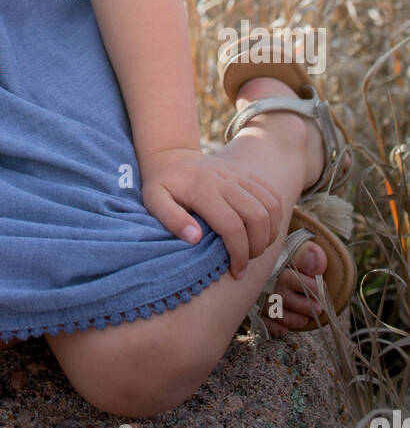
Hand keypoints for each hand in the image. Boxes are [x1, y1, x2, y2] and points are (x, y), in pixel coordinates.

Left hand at [140, 148, 282, 279]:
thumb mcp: (154, 201)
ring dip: (269, 233)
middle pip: (257, 217)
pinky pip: (272, 195)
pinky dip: (274, 217)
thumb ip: (172, 219)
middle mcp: (225, 180)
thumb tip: (195, 238)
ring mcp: (238, 175)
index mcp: (203, 190)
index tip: (236, 271)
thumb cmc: (161, 185)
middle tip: (245, 261)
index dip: (239, 254)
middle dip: (257, 246)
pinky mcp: (246, 173)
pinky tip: (262, 230)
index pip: (232, 226)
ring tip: (254, 248)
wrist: (171, 155)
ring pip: (270, 206)